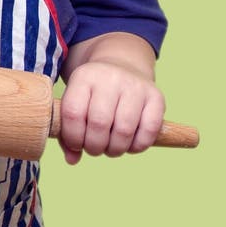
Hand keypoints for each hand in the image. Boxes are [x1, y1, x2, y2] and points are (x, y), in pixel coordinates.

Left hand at [59, 33, 164, 164]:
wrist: (122, 66)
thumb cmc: (93, 92)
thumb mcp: (76, 100)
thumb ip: (69, 131)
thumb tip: (72, 160)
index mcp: (84, 77)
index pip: (73, 112)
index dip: (73, 137)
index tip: (75, 144)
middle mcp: (110, 78)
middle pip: (99, 123)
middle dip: (94, 146)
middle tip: (94, 149)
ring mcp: (135, 86)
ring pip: (124, 130)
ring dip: (115, 149)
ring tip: (110, 148)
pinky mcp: (156, 97)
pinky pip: (149, 131)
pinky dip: (137, 147)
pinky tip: (129, 144)